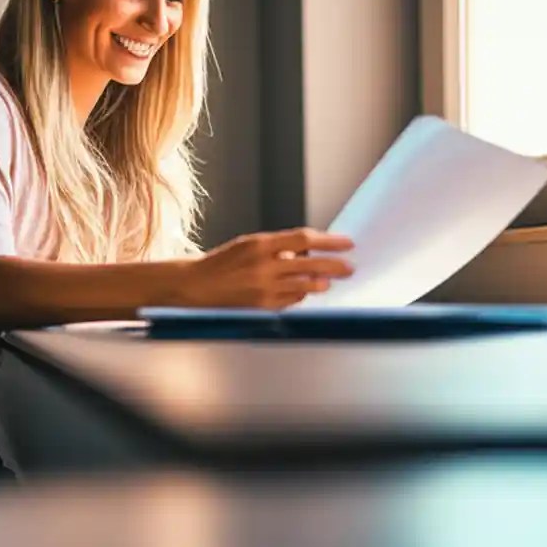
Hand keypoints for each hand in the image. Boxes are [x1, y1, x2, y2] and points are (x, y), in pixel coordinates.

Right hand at [180, 228, 354, 309]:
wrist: (196, 286)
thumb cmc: (223, 263)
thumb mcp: (248, 245)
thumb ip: (278, 247)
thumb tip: (310, 249)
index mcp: (260, 244)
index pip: (304, 239)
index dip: (330, 241)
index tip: (347, 242)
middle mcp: (264, 266)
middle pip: (312, 264)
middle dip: (336, 265)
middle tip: (350, 267)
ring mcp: (264, 288)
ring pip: (306, 285)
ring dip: (322, 283)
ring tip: (330, 281)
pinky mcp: (263, 307)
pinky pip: (293, 300)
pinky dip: (301, 294)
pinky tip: (304, 291)